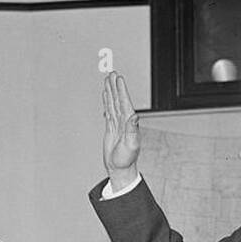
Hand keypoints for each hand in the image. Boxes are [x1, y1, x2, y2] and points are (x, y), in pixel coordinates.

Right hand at [101, 71, 139, 186]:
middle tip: (112, 73)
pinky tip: (106, 95)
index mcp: (129, 122)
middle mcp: (124, 121)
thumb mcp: (131, 144)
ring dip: (111, 91)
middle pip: (118, 99)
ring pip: (113, 103)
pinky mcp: (112, 128)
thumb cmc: (127, 159)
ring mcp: (118, 123)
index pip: (124, 102)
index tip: (118, 79)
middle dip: (115, 86)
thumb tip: (135, 116)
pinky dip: (107, 101)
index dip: (121, 90)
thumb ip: (132, 129)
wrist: (120, 168)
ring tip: (107, 80)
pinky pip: (109, 111)